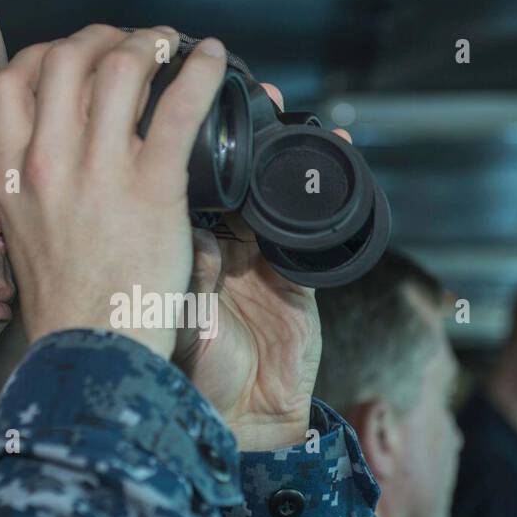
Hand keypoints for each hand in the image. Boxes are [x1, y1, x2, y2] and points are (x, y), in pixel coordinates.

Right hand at [0, 25, 229, 358]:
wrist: (93, 350)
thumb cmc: (66, 303)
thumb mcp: (23, 236)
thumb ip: (31, 188)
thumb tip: (52, 156)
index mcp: (11, 175)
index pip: (12, 80)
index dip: (45, 53)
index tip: (74, 56)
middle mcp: (49, 163)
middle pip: (67, 57)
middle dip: (103, 37)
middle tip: (132, 43)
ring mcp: (101, 172)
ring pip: (121, 66)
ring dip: (151, 43)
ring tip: (170, 46)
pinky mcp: (154, 188)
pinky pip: (180, 106)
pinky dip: (203, 72)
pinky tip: (215, 60)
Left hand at [174, 84, 353, 450]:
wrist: (241, 420)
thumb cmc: (193, 372)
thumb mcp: (177, 318)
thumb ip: (186, 277)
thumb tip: (202, 239)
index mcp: (179, 247)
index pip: (181, 180)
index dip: (189, 141)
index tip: (193, 100)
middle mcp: (221, 244)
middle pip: (233, 173)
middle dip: (244, 131)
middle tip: (260, 96)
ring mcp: (262, 256)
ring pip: (275, 187)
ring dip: (287, 148)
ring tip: (294, 113)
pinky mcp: (303, 273)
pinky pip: (317, 222)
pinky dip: (330, 186)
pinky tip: (339, 151)